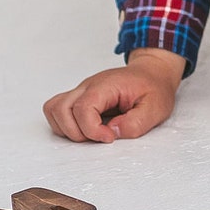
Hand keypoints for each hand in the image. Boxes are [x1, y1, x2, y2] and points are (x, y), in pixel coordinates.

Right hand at [43, 47, 184, 142]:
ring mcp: (82, 91)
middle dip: (76, 132)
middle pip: (60, 109)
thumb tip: (113, 132)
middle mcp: (88, 86)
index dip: (92, 130)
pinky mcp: (80, 97)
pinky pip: (58, 109)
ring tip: (90, 133)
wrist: (152, 72)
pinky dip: (65, 124)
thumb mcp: (155, 107)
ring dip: (66, 128)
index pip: (83, 108)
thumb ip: (136, 123)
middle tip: (99, 136)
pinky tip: (86, 129)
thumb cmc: (154, 87)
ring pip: (53, 108)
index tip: (110, 137)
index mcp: (106, 85)